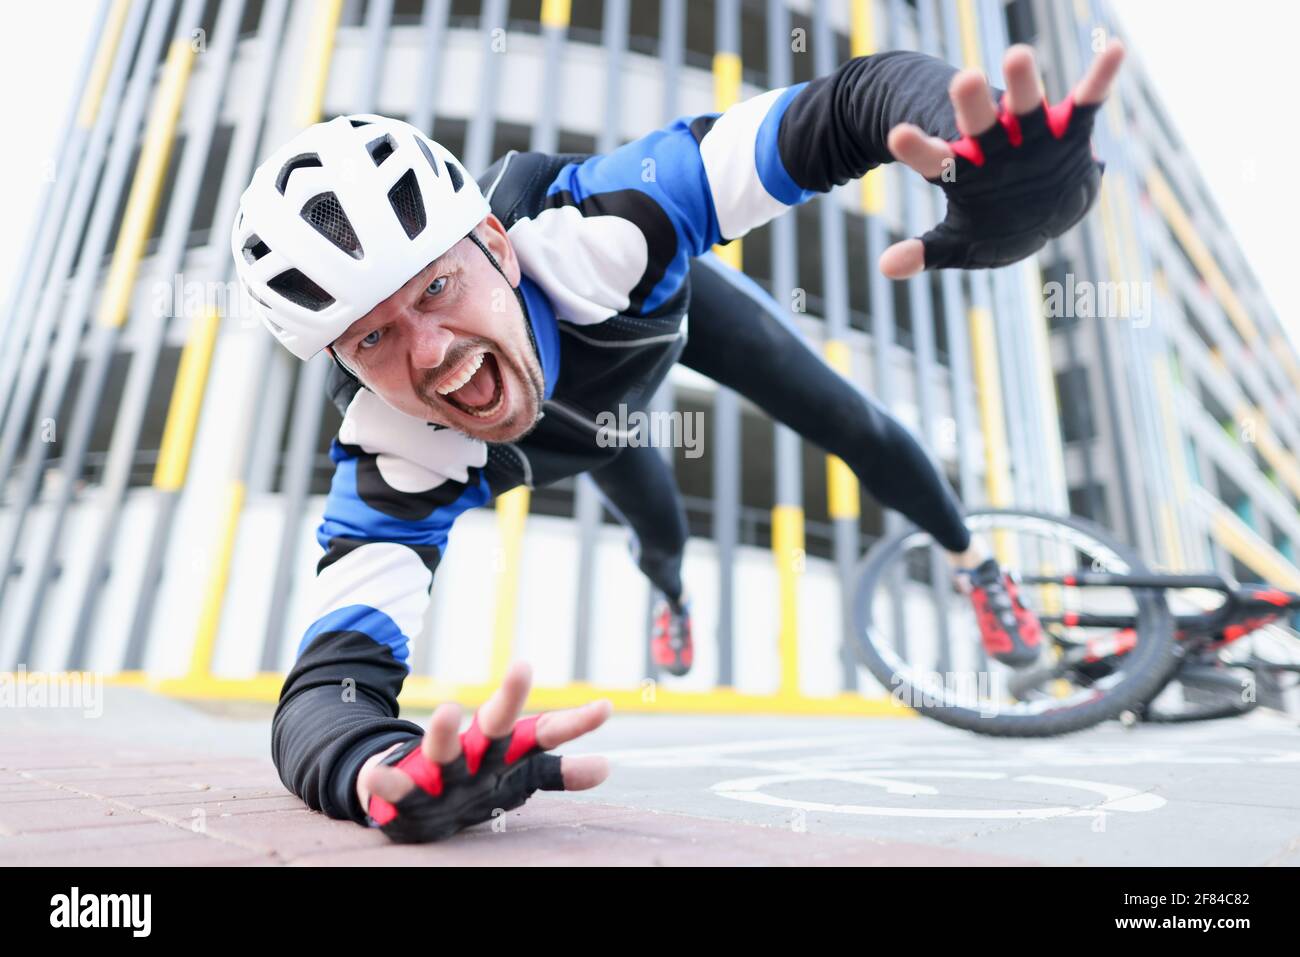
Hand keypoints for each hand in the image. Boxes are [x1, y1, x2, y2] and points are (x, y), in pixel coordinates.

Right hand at [357, 661, 610, 841]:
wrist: (413, 794)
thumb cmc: (475, 779)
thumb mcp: (518, 779)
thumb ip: (557, 772)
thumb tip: (608, 768)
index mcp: (507, 750)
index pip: (545, 731)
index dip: (574, 723)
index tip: (606, 708)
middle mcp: (476, 751)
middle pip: (498, 724)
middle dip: (509, 698)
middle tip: (524, 666)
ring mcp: (439, 767)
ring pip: (443, 749)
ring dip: (444, 732)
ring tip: (448, 711)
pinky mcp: (402, 786)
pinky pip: (391, 784)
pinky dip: (385, 779)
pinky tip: (380, 775)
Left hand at [879, 39, 1125, 277]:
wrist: (1041, 210)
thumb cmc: (993, 224)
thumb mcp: (959, 242)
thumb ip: (925, 251)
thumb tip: (885, 268)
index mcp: (965, 171)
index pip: (936, 159)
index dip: (918, 149)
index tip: (897, 134)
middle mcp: (995, 146)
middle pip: (980, 124)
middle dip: (973, 105)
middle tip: (963, 80)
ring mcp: (1032, 134)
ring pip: (1026, 106)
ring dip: (1024, 84)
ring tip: (1018, 54)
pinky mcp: (1068, 130)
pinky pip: (1086, 103)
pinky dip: (1101, 78)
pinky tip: (1115, 50)